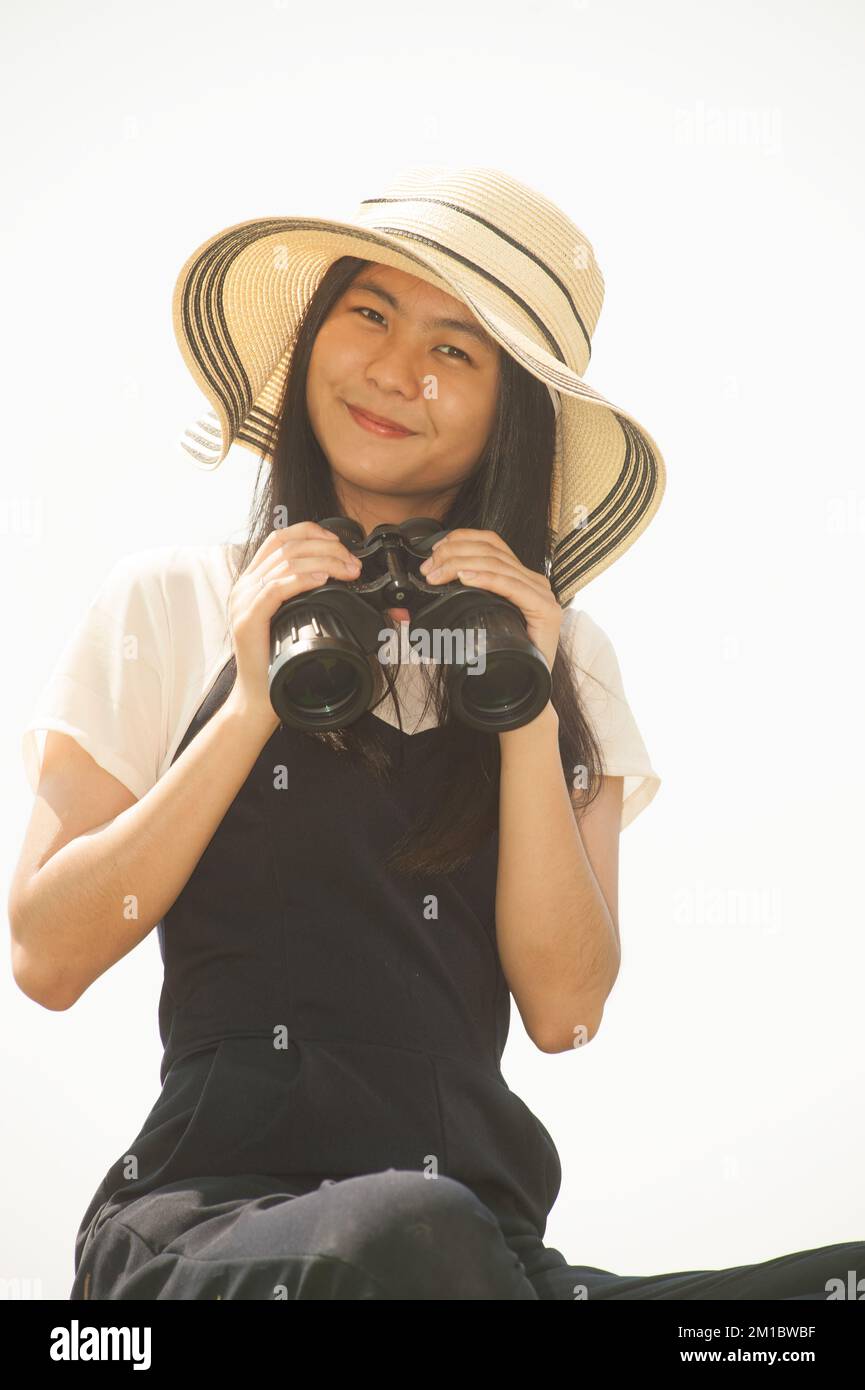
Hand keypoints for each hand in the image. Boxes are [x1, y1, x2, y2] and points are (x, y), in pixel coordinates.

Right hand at [226, 520, 361, 731]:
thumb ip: (302, 596)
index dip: (310, 532)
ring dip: (324, 562)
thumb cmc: (277, 661)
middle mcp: (244, 586)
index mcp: (252, 581)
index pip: (278, 539)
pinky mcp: (248, 618)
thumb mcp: (290, 620)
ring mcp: (243, 601)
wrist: (258, 696)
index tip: (338, 541)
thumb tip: (335, 576)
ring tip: (348, 571)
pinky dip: (303, 579)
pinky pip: (276, 588)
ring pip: (285, 563)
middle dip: (326, 549)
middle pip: (286, 547)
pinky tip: (323, 579)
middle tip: (353, 563)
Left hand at [418, 528, 561, 671]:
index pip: (492, 543)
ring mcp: (541, 593)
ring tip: (439, 575)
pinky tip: (467, 578)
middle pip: (492, 551)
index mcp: (520, 577)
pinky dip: (487, 579)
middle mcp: (533, 580)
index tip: (435, 551)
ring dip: (462, 565)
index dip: (462, 539)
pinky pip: (512, 587)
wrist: (524, 686)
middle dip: (454, 554)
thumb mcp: (476, 621)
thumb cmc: (502, 655)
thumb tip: (413, 603)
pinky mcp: (545, 609)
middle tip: (429, 569)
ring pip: (498, 565)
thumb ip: (455, 605)